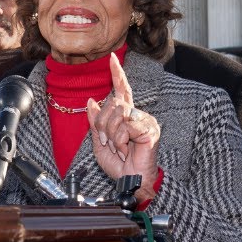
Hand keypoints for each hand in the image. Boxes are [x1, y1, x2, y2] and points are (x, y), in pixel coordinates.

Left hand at [86, 52, 160, 203]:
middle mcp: (137, 115)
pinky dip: (120, 140)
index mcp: (126, 116)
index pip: (121, 90)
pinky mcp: (150, 129)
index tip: (112, 59)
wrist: (130, 183)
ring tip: (118, 148)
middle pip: (112, 103)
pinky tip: (126, 150)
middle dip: (102, 124)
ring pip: (118, 113)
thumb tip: (91, 101)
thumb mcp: (99, 142)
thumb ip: (95, 122)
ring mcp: (145, 121)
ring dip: (111, 134)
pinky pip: (126, 126)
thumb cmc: (119, 166)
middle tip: (106, 142)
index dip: (117, 74)